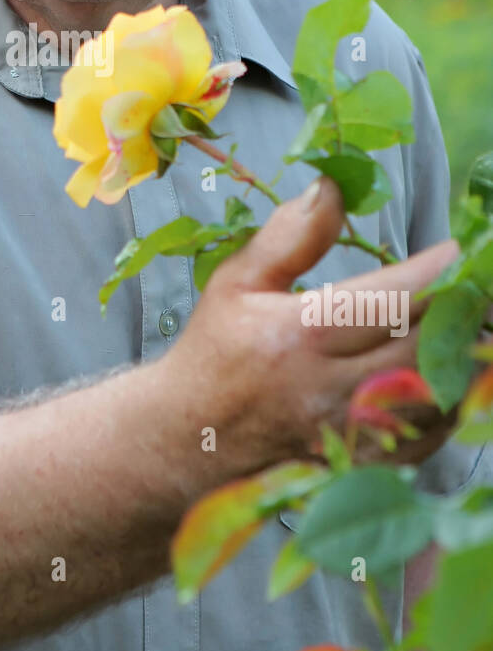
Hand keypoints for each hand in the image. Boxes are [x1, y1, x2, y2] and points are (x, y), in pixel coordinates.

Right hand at [164, 176, 460, 477]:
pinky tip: (448, 373)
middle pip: (424, 346)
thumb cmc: (214, 351)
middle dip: (459, 312)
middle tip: (473, 286)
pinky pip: (428, 436)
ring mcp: (346, 432)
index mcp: (298, 334)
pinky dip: (449, 402)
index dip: (434, 273)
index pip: (390, 299)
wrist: (185, 438)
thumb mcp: (237, 282)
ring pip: (434, 394)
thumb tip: (331, 188)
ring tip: (467, 324)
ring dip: (460, 357)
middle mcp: (327, 386)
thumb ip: (289, 236)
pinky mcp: (357, 463)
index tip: (456, 252)